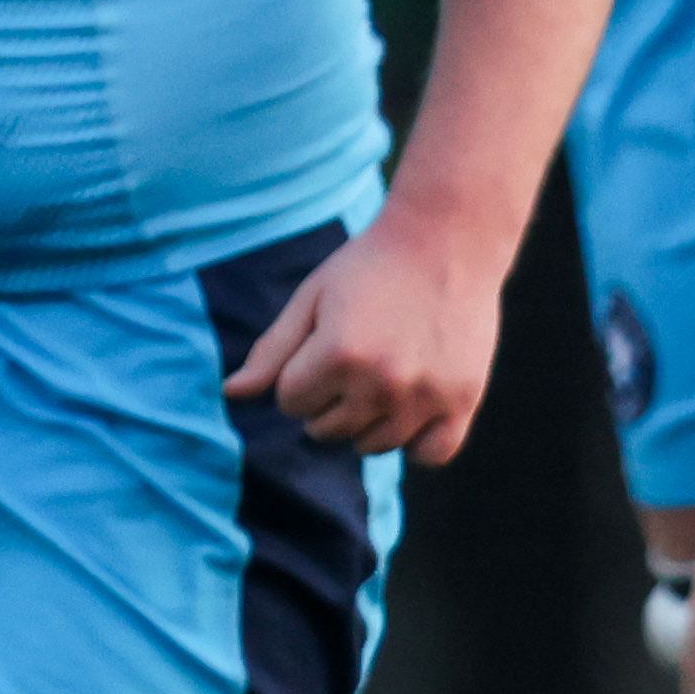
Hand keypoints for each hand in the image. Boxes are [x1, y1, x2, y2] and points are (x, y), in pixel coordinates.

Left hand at [222, 214, 500, 462]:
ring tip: (381, 373)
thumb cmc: (368, 267)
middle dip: (327, 398)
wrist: (446, 241)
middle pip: (325, 429)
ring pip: (372, 445)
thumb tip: (231, 395)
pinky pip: (430, 453)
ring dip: (366, 420)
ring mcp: (426, 396)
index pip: (289, 402)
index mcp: (338, 355)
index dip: (298, 373)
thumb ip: (272, 352)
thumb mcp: (310, 299)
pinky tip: (410, 409)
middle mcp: (383, 382)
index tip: (321, 341)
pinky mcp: (464, 400)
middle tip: (354, 352)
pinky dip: (417, 441)